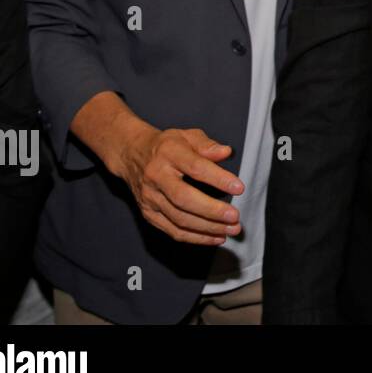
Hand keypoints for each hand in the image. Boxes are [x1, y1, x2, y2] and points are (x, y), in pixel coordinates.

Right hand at [116, 124, 244, 244]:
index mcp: (168, 154)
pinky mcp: (149, 214)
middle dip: (212, 210)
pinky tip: (216, 237)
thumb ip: (207, 145)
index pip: (195, 168)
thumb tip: (226, 152)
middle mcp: (156, 177)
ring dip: (208, 228)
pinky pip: (173, 231)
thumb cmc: (167, 145)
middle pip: (184, 199)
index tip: (239, 188)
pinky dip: (196, 237)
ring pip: (179, 219)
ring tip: (231, 229)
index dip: (218, 179)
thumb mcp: (187, 135)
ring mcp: (150, 198)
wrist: (132, 154)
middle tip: (235, 216)